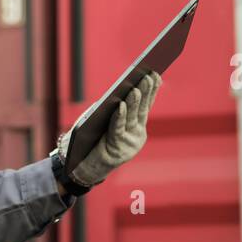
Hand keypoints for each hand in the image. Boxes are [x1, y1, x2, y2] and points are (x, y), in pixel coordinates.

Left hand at [57, 71, 161, 188]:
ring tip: (136, 87)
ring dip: (135, 102)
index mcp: (136, 127)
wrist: (85, 166)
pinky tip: (121, 104)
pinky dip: (119, 116)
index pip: (145, 106)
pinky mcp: (116, 149)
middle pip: (141, 110)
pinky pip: (117, 128)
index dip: (151, 91)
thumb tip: (124, 91)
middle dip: (146, 91)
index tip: (156, 74)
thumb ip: (118, 111)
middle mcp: (136, 135)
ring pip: (132, 118)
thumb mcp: (107, 121)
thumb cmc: (95, 139)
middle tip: (150, 75)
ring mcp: (128, 143)